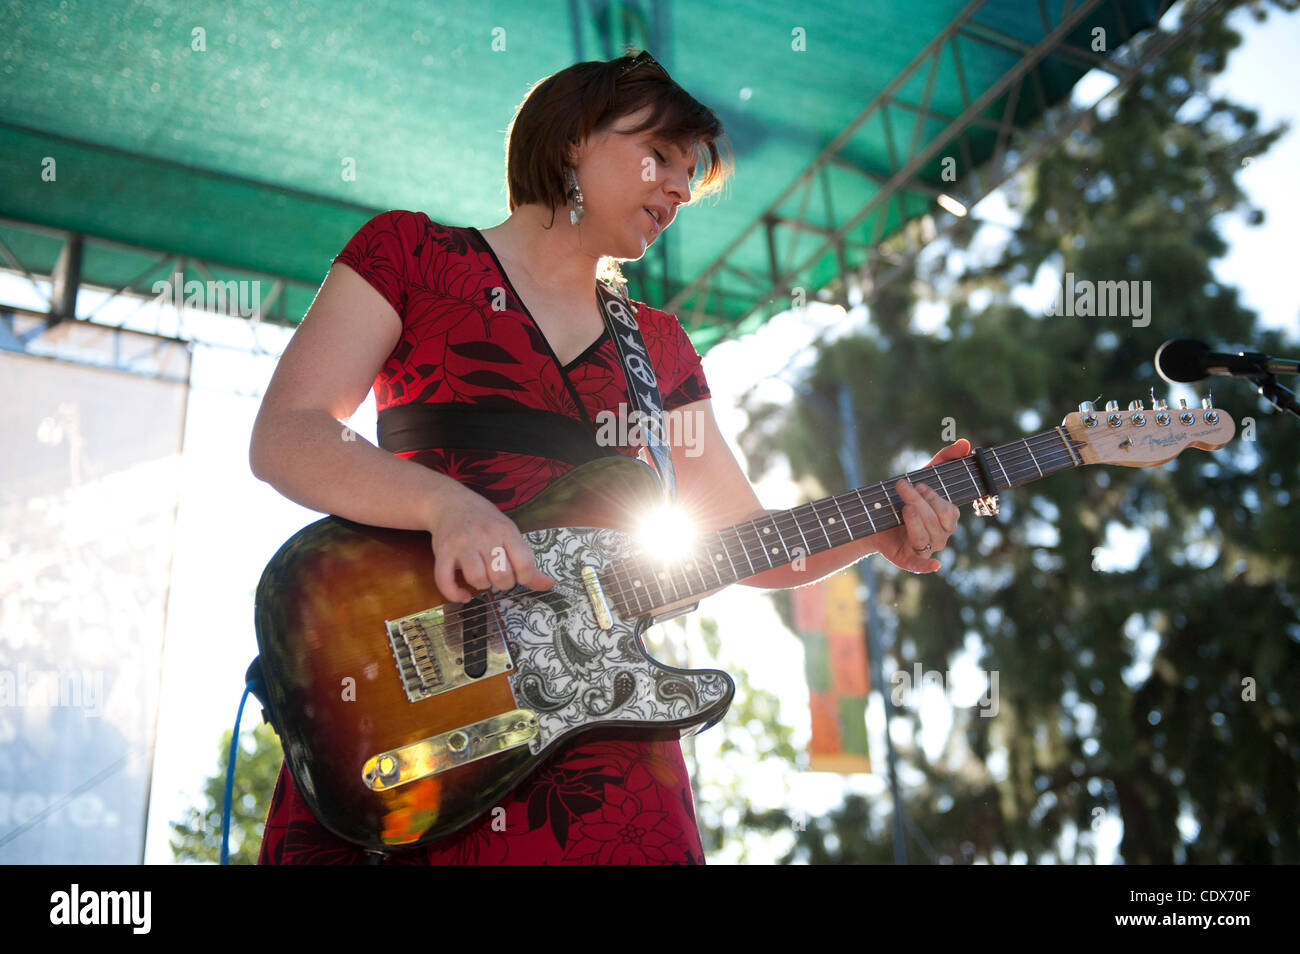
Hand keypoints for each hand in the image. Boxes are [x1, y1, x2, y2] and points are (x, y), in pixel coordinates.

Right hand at [424, 483, 554, 601]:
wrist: (451, 502)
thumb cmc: (485, 521)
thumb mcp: (509, 533)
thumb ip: (527, 560)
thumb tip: (549, 584)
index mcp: (506, 531)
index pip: (525, 563)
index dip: (525, 577)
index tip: (519, 575)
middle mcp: (484, 536)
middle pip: (501, 574)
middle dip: (504, 583)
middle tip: (499, 575)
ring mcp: (462, 544)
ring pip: (477, 578)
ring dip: (482, 585)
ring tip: (482, 578)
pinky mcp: (442, 552)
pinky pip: (445, 580)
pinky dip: (455, 594)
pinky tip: (463, 596)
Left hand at [874, 439, 968, 573]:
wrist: (871, 519)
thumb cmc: (904, 497)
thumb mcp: (923, 476)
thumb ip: (945, 459)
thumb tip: (966, 443)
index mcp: (947, 519)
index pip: (949, 511)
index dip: (934, 498)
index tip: (918, 484)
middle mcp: (940, 536)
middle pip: (937, 523)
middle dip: (919, 503)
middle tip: (902, 487)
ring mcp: (927, 550)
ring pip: (928, 538)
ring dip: (915, 521)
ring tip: (902, 508)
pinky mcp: (911, 561)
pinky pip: (923, 566)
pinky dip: (929, 566)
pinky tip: (935, 565)